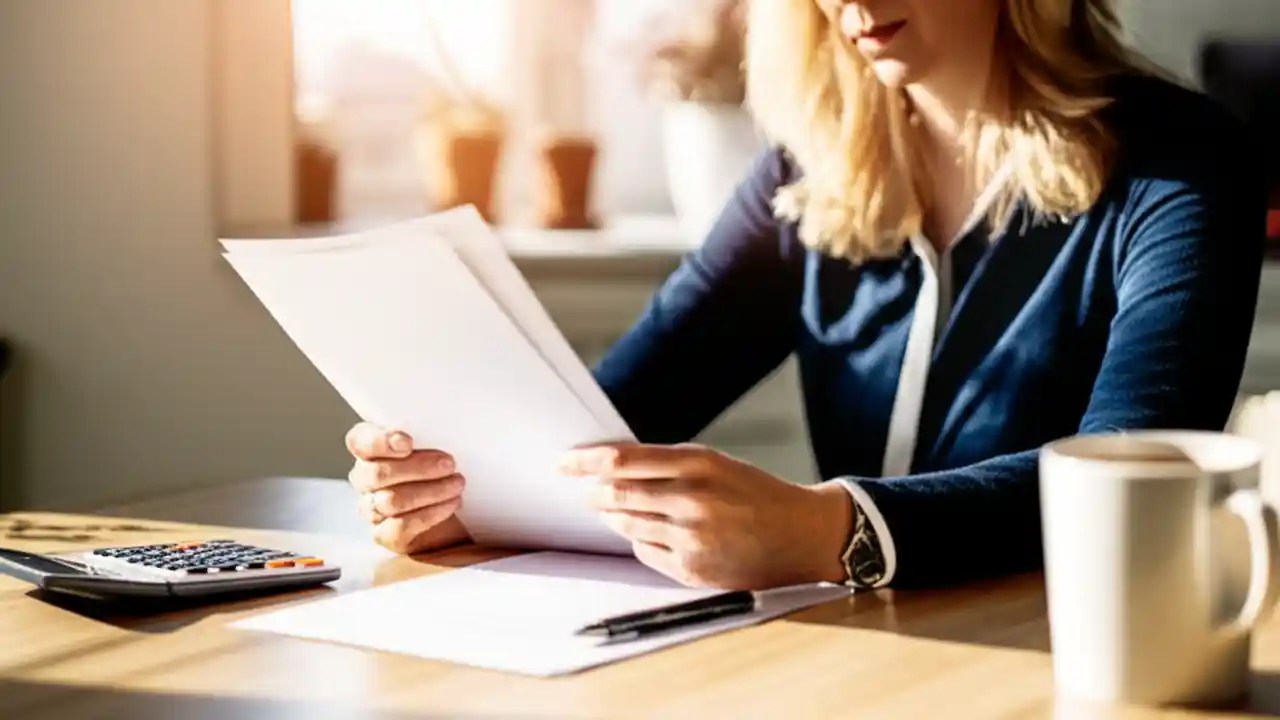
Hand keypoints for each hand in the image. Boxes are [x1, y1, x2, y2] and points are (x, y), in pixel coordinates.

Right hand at [345, 422, 468, 554]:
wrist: (467, 511)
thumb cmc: (449, 468)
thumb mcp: (443, 444)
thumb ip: (433, 432)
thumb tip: (450, 419)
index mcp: (372, 450)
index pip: (359, 441)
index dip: (379, 441)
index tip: (408, 442)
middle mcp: (366, 479)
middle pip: (376, 474)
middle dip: (418, 468)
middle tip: (449, 463)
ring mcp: (373, 509)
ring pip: (390, 501)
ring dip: (430, 491)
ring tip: (457, 484)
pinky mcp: (385, 535)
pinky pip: (398, 528)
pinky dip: (428, 515)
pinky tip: (451, 504)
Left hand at [559, 443, 852, 588]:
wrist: (802, 534)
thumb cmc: (755, 493)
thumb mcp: (715, 464)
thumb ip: (667, 465)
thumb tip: (610, 467)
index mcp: (698, 463)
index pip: (622, 460)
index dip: (585, 461)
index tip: (562, 462)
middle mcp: (692, 499)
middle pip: (617, 494)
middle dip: (593, 492)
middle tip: (583, 490)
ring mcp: (692, 538)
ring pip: (627, 525)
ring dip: (612, 517)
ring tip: (611, 510)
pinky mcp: (693, 569)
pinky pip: (645, 552)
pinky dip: (639, 540)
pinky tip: (648, 533)